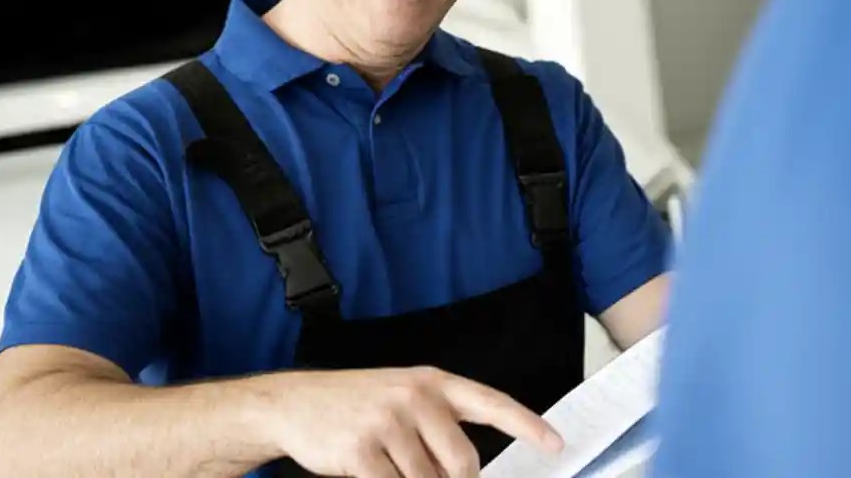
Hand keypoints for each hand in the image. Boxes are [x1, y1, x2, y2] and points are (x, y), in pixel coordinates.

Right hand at [263, 366, 563, 477]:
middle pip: (463, 463)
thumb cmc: (357, 406)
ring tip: (387, 465)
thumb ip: (441, 428)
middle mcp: (415, 398)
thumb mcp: (404, 400)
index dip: (527, 425)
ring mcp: (388, 423)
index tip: (555, 443)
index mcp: (433, 383)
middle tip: (423, 471)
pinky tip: (371, 472)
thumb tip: (467, 473)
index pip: (492, 402)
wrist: (295, 404)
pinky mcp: (362, 451)